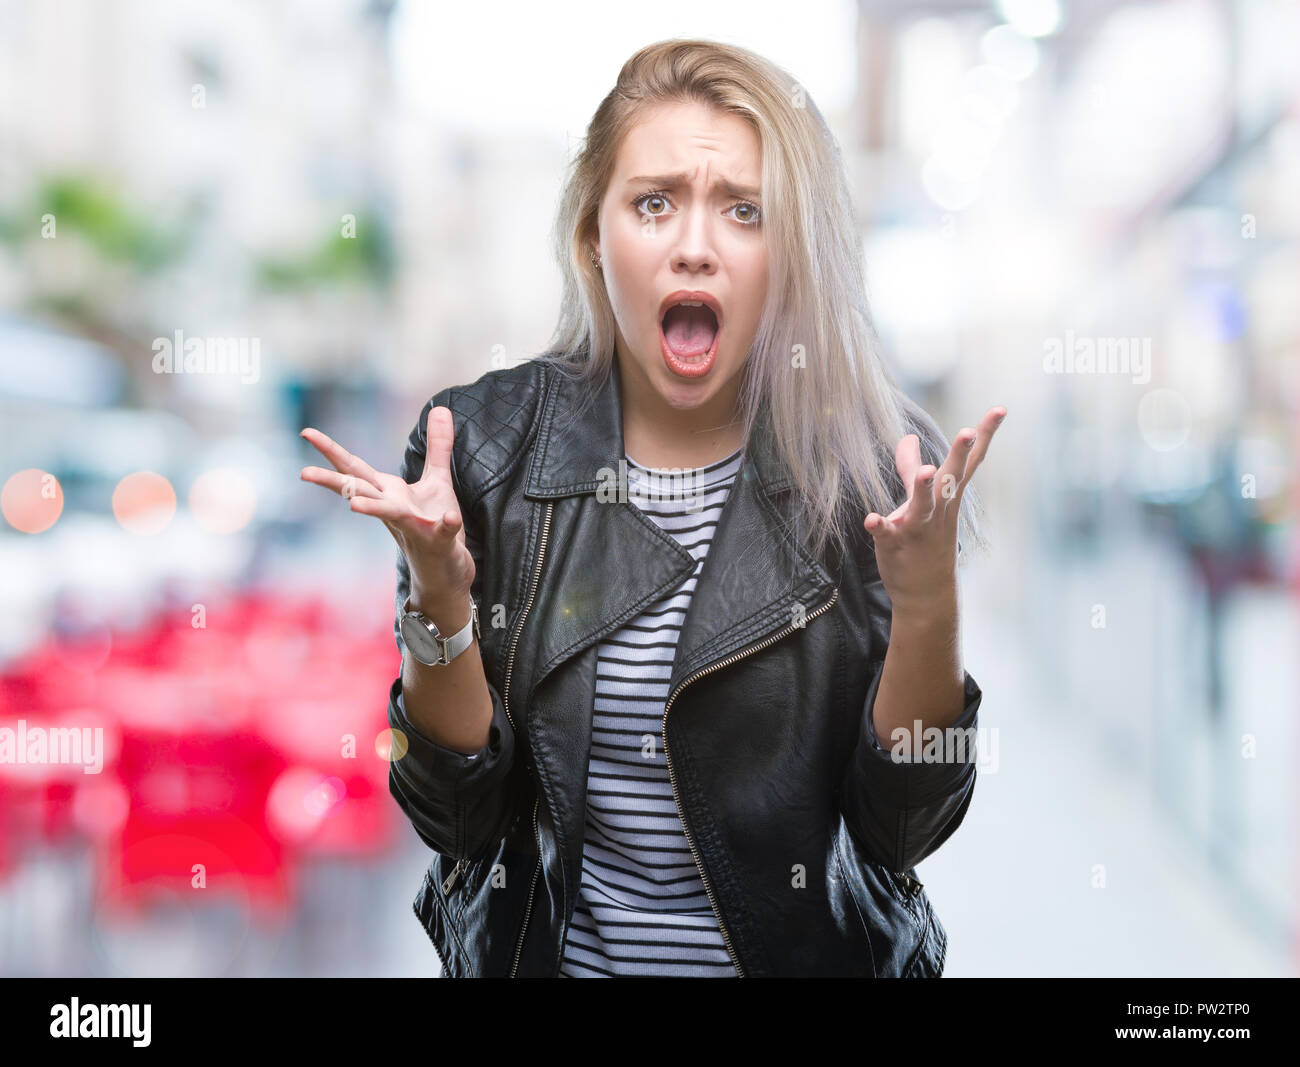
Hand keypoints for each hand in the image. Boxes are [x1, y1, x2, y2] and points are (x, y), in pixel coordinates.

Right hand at [299, 406, 474, 607]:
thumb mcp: (438, 480)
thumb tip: (440, 407)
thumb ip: (439, 445)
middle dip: (332, 481)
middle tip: (303, 472)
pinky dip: (446, 524)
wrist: (446, 572)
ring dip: (373, 509)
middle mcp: (393, 509)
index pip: (355, 469)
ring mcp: (414, 528)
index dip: (331, 450)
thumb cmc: (434, 524)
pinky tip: (450, 517)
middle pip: (359, 490)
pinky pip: (442, 533)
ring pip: (390, 515)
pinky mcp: (439, 544)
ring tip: (354, 506)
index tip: (306, 433)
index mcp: (388, 492)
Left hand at [863, 406, 1004, 614]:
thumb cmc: (925, 540)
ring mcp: (918, 528)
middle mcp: (938, 510)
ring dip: (923, 488)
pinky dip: (879, 526)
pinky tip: (872, 519)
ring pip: (923, 506)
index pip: (969, 463)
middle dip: (960, 456)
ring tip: (926, 471)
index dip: (984, 435)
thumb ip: (910, 468)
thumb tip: (908, 436)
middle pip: (950, 479)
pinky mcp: (895, 544)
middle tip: (967, 432)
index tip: (1000, 409)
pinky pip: (887, 534)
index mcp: (947, 497)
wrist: (925, 593)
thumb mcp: (922, 501)